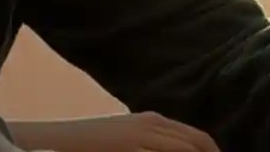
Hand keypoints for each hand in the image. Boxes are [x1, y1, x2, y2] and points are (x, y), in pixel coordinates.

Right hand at [10, 112, 219, 151]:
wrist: (57, 141)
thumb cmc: (93, 145)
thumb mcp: (129, 141)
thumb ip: (152, 146)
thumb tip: (183, 150)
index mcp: (155, 121)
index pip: (197, 137)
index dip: (212, 151)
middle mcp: (154, 124)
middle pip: (197, 142)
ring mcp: (143, 134)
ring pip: (185, 148)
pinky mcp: (131, 146)